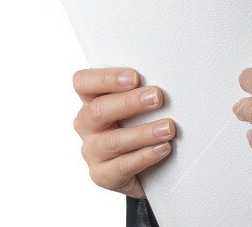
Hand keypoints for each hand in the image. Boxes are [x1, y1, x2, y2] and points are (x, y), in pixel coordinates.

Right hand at [72, 68, 174, 198]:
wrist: (147, 170)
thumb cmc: (142, 126)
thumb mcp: (139, 106)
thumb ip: (142, 92)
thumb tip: (168, 78)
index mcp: (92, 101)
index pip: (84, 83)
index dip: (105, 78)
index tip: (135, 77)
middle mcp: (87, 125)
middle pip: (98, 110)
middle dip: (130, 103)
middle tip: (157, 97)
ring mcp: (92, 152)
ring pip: (113, 141)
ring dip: (144, 132)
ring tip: (168, 128)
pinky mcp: (102, 175)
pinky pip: (122, 166)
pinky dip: (145, 156)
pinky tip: (163, 148)